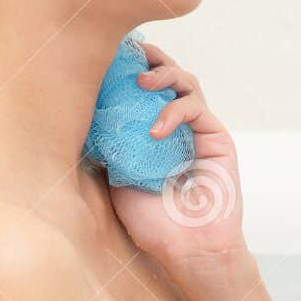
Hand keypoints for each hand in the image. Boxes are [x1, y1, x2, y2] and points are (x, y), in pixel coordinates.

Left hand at [106, 42, 246, 270]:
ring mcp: (199, 131)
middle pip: (169, 77)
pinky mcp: (217, 138)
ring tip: (142, 82)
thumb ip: (110, 148)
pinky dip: (174, 111)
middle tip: (134, 52)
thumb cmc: (153, 222)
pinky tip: (156, 130)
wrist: (187, 248)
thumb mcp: (119, 179)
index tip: (112, 57)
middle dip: (152, 59)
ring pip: (187, 83)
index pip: (145, 91)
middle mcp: (178, 127)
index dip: (132, 70)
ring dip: (164, 74)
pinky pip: (196, 109)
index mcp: (154, 134)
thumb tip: (83, 119)